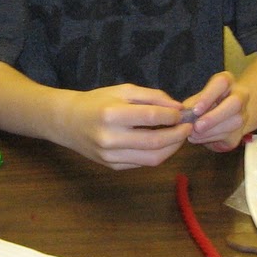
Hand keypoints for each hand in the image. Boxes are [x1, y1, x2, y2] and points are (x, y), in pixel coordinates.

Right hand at [52, 84, 193, 168]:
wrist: (67, 122)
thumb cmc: (97, 102)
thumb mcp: (123, 91)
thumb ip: (152, 97)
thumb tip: (178, 107)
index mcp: (112, 114)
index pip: (152, 117)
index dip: (173, 116)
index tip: (182, 113)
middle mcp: (110, 138)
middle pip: (156, 142)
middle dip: (178, 135)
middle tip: (188, 127)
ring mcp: (110, 156)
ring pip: (152, 158)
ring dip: (172, 148)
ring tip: (178, 137)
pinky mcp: (112, 166)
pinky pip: (142, 164)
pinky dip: (157, 155)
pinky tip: (162, 145)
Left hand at [181, 73, 250, 151]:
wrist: (224, 116)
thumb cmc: (205, 104)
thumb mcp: (196, 99)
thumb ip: (191, 105)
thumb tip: (183, 116)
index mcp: (227, 82)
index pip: (221, 83)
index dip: (208, 97)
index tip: (195, 110)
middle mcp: (239, 96)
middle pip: (235, 103)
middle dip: (214, 117)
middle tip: (197, 126)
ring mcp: (243, 115)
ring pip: (234, 123)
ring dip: (211, 131)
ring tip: (193, 134)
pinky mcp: (239, 133)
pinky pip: (227, 137)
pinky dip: (210, 139)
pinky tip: (198, 138)